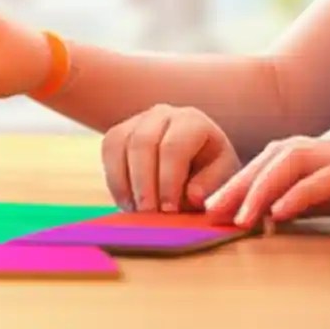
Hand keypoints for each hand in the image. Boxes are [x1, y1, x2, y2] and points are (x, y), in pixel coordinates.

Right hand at [102, 104, 240, 212]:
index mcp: (192, 121)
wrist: (195, 164)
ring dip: (124, 182)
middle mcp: (162, 113)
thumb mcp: (222, 180)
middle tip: (147, 214)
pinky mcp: (119, 132)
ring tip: (136, 212)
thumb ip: (209, 186)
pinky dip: (114, 180)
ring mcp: (137, 120)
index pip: (173, 147)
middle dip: (143, 183)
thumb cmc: (210, 174)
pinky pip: (107, 150)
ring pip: (119, 144)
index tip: (168, 210)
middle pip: (142, 143)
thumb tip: (191, 196)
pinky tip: (126, 202)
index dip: (168, 180)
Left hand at [205, 137, 329, 232]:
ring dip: (261, 190)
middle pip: (268, 160)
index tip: (208, 208)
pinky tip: (278, 215)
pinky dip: (298, 195)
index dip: (234, 183)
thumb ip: (301, 201)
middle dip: (236, 185)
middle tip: (210, 212)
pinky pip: (323, 180)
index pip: (261, 164)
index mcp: (309, 153)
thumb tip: (265, 215)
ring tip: (239, 218)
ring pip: (289, 164)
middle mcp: (320, 148)